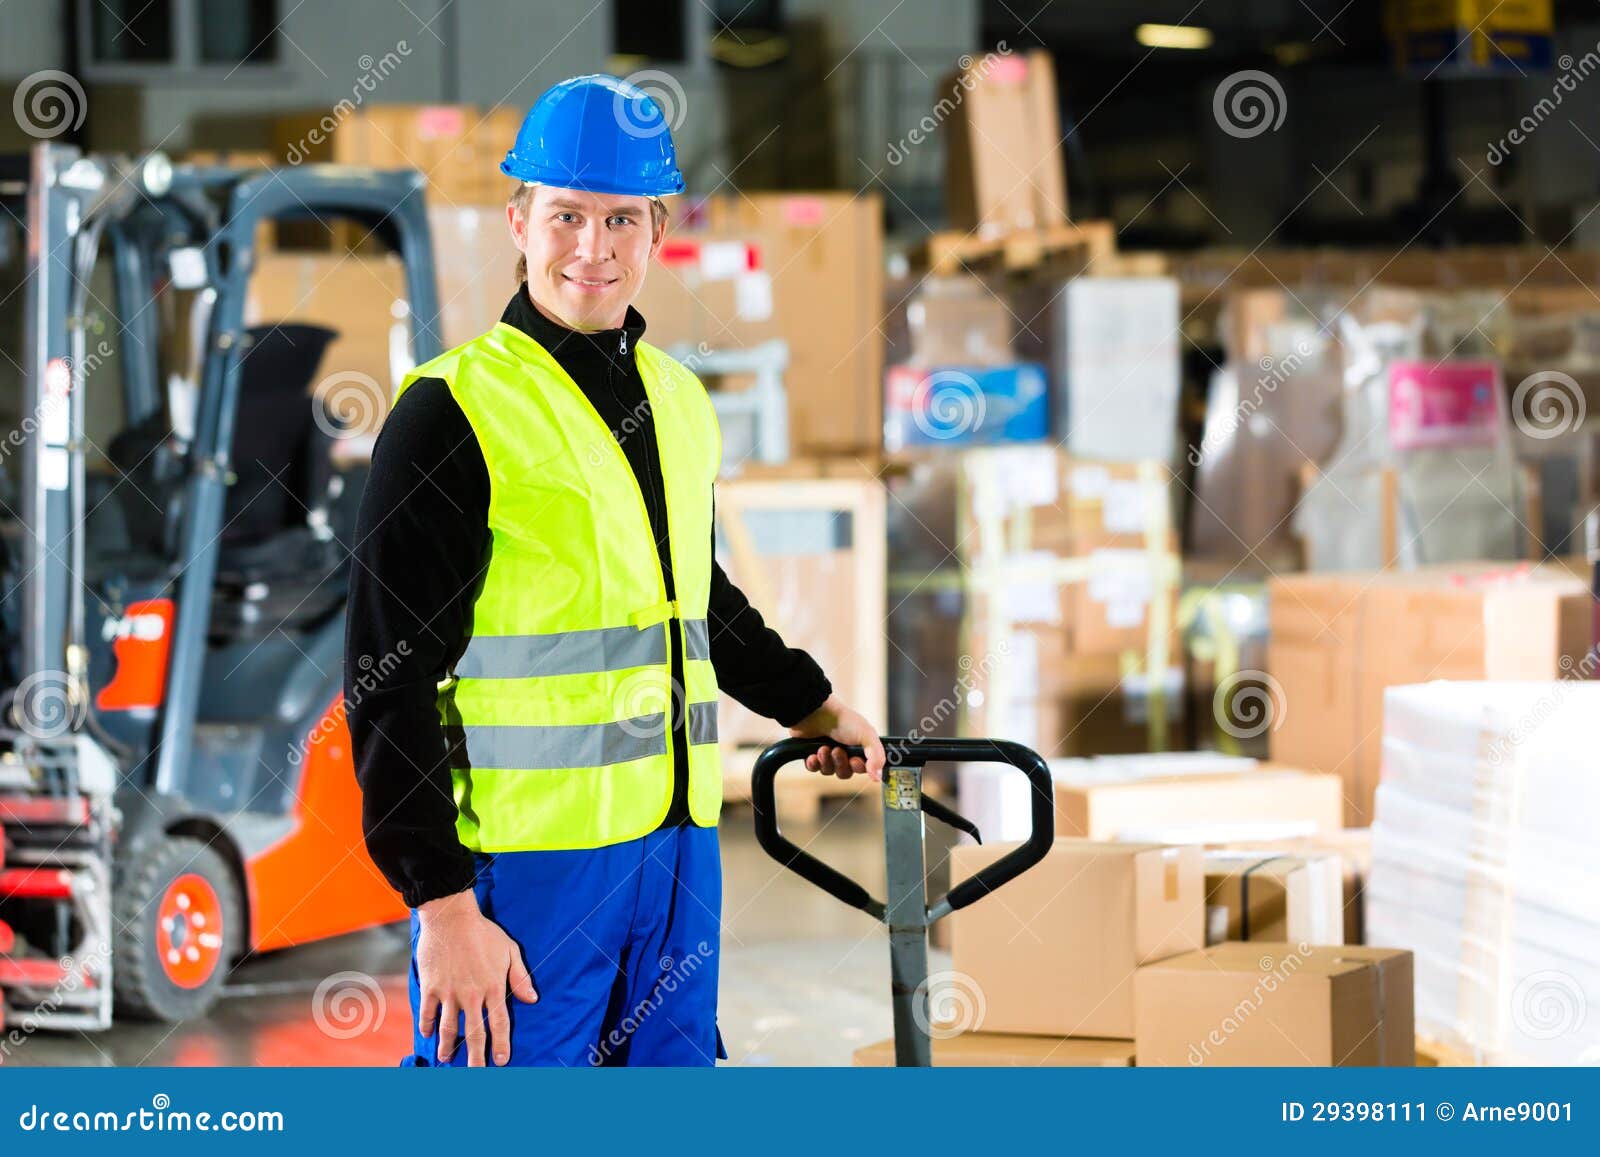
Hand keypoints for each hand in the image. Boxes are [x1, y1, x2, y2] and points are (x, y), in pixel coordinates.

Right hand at [415, 889, 537, 1065]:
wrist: (451, 917)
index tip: (502, 1061)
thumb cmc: (483, 932)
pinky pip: (427, 1013)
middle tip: (477, 1074)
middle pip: (474, 1033)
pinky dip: (426, 1026)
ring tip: (447, 1059)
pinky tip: (427, 1034)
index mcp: (493, 987)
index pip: (499, 1023)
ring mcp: (449, 992)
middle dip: (476, 1057)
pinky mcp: (431, 986)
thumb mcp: (509, 950)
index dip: (501, 1044)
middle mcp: (471, 995)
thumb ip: (520, 977)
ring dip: (447, 1047)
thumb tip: (533, 999)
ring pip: (447, 1028)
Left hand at [788, 693, 885, 781]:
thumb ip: (877, 757)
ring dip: (827, 761)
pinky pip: (814, 768)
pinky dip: (814, 763)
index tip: (854, 761)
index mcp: (859, 747)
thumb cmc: (843, 720)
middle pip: (845, 772)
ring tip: (823, 748)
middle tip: (837, 751)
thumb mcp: (867, 735)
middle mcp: (844, 751)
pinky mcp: (812, 754)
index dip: (858, 767)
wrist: (816, 712)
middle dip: (840, 763)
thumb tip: (878, 777)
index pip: (861, 768)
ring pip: (829, 771)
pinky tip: (813, 755)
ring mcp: (827, 753)